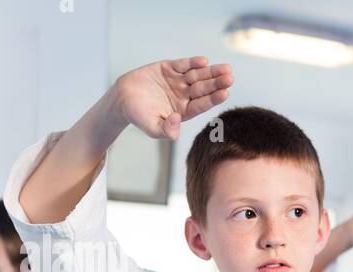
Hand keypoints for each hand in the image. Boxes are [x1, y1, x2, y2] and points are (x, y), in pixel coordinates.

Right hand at [112, 56, 233, 139]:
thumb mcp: (152, 128)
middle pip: (204, 89)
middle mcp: (185, 96)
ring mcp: (178, 81)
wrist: (122, 98)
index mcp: (184, 111)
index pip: (202, 105)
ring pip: (198, 76)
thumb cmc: (138, 116)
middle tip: (230, 78)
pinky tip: (203, 61)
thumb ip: (166, 129)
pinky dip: (193, 63)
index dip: (213, 99)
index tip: (225, 93)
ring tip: (225, 69)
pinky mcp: (169, 69)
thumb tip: (178, 120)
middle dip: (217, 83)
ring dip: (211, 72)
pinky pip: (183, 65)